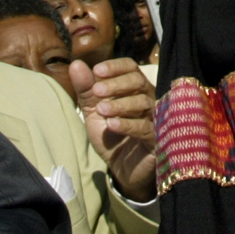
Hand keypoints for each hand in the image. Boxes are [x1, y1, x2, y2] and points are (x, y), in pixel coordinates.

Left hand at [71, 58, 157, 201]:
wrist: (121, 169)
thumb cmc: (111, 137)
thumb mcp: (93, 112)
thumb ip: (86, 90)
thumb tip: (76, 64)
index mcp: (135, 89)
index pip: (131, 68)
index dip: (116, 66)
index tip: (97, 71)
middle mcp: (149, 99)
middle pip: (138, 82)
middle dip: (116, 84)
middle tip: (97, 91)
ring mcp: (155, 118)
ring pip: (143, 103)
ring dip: (120, 104)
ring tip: (101, 110)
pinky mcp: (158, 139)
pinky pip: (145, 128)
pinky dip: (128, 124)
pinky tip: (111, 125)